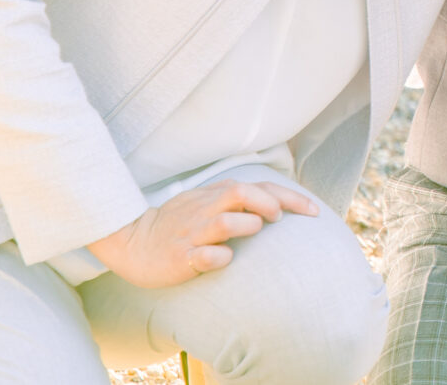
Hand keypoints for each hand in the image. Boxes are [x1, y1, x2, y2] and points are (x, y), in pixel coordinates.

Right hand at [86, 180, 316, 288]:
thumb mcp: (206, 201)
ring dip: (247, 226)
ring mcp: (192, 234)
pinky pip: (205, 256)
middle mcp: (205, 210)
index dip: (289, 196)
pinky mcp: (180, 258)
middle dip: (269, 203)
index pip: (258, 187)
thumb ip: (236, 197)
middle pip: (242, 193)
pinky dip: (220, 258)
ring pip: (225, 222)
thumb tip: (275, 198)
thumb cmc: (177, 223)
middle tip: (278, 218)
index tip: (314, 210)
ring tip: (253, 232)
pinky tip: (224, 259)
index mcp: (214, 195)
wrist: (133, 242)